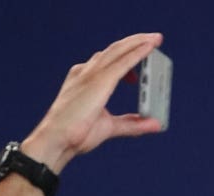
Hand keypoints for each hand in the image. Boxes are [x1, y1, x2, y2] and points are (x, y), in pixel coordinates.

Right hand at [24, 33, 164, 172]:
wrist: (59, 139)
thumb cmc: (76, 133)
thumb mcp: (110, 127)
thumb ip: (132, 124)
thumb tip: (155, 124)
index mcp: (85, 79)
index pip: (108, 61)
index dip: (125, 55)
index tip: (140, 55)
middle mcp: (87, 71)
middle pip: (115, 50)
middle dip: (135, 42)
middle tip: (154, 39)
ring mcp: (92, 74)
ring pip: (119, 51)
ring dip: (138, 43)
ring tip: (155, 39)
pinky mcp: (100, 81)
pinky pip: (123, 63)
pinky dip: (137, 53)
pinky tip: (149, 48)